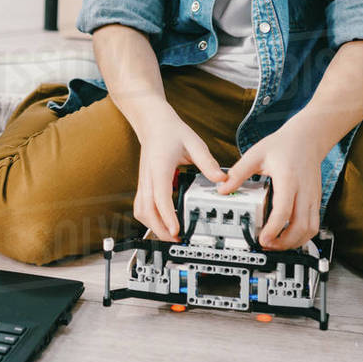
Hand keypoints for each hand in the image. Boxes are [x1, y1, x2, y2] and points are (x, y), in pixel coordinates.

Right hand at [133, 109, 226, 242]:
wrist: (153, 122)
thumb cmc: (170, 131)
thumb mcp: (194, 143)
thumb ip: (207, 162)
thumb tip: (221, 179)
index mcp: (160, 167)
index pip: (160, 197)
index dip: (168, 216)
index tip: (176, 230)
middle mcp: (148, 177)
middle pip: (146, 210)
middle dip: (159, 229)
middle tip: (176, 239)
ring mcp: (143, 182)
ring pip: (141, 211)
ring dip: (152, 225)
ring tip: (170, 235)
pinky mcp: (144, 185)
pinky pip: (141, 206)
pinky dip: (150, 218)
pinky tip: (164, 222)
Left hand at [217, 113, 324, 250]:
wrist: (307, 138)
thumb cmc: (283, 145)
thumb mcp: (255, 154)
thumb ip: (238, 172)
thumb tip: (222, 188)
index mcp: (288, 179)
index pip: (284, 211)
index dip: (274, 229)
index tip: (263, 239)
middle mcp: (304, 191)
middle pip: (300, 226)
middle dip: (284, 242)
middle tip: (266, 246)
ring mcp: (312, 197)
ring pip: (310, 229)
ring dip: (295, 242)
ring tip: (276, 244)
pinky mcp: (315, 200)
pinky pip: (314, 224)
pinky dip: (303, 236)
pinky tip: (288, 237)